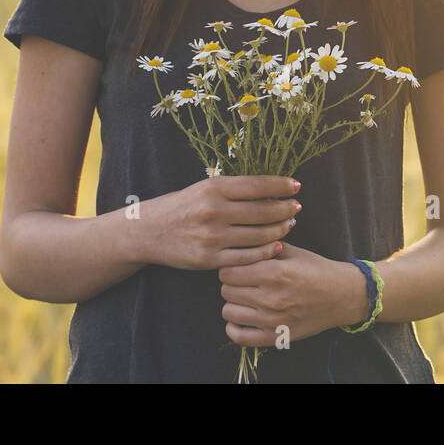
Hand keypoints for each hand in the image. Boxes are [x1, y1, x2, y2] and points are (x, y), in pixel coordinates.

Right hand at [138, 175, 300, 270]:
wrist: (147, 232)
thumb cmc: (181, 207)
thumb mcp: (203, 188)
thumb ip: (233, 189)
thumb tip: (271, 189)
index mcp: (213, 189)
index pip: (258, 185)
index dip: (281, 185)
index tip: (295, 186)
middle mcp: (213, 211)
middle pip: (263, 211)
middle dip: (286, 209)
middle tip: (297, 207)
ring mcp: (211, 237)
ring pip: (258, 235)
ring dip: (280, 229)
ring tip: (289, 224)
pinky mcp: (209, 259)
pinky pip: (247, 257)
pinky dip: (266, 252)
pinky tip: (277, 245)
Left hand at [218, 242, 371, 347]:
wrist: (343, 296)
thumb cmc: (317, 270)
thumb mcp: (292, 252)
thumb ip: (264, 248)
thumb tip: (238, 244)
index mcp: (274, 273)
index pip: (228, 271)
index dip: (230, 266)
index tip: (239, 266)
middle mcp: (271, 298)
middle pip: (226, 290)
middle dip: (232, 283)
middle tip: (243, 280)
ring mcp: (272, 321)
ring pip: (228, 312)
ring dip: (234, 303)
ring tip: (246, 297)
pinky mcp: (275, 338)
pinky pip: (238, 336)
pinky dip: (234, 327)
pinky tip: (244, 316)